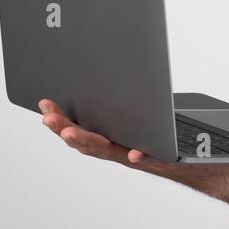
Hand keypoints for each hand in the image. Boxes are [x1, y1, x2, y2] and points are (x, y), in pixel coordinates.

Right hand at [39, 99, 195, 183]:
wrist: (185, 158)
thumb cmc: (156, 136)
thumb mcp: (135, 116)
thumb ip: (118, 103)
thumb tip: (104, 69)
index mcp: (107, 136)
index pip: (77, 126)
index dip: (58, 117)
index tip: (43, 102)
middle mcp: (115, 148)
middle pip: (85, 139)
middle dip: (63, 128)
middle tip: (48, 118)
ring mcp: (132, 155)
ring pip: (106, 150)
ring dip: (87, 143)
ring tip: (70, 133)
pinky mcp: (156, 159)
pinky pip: (147, 158)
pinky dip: (139, 156)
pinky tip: (135, 153)